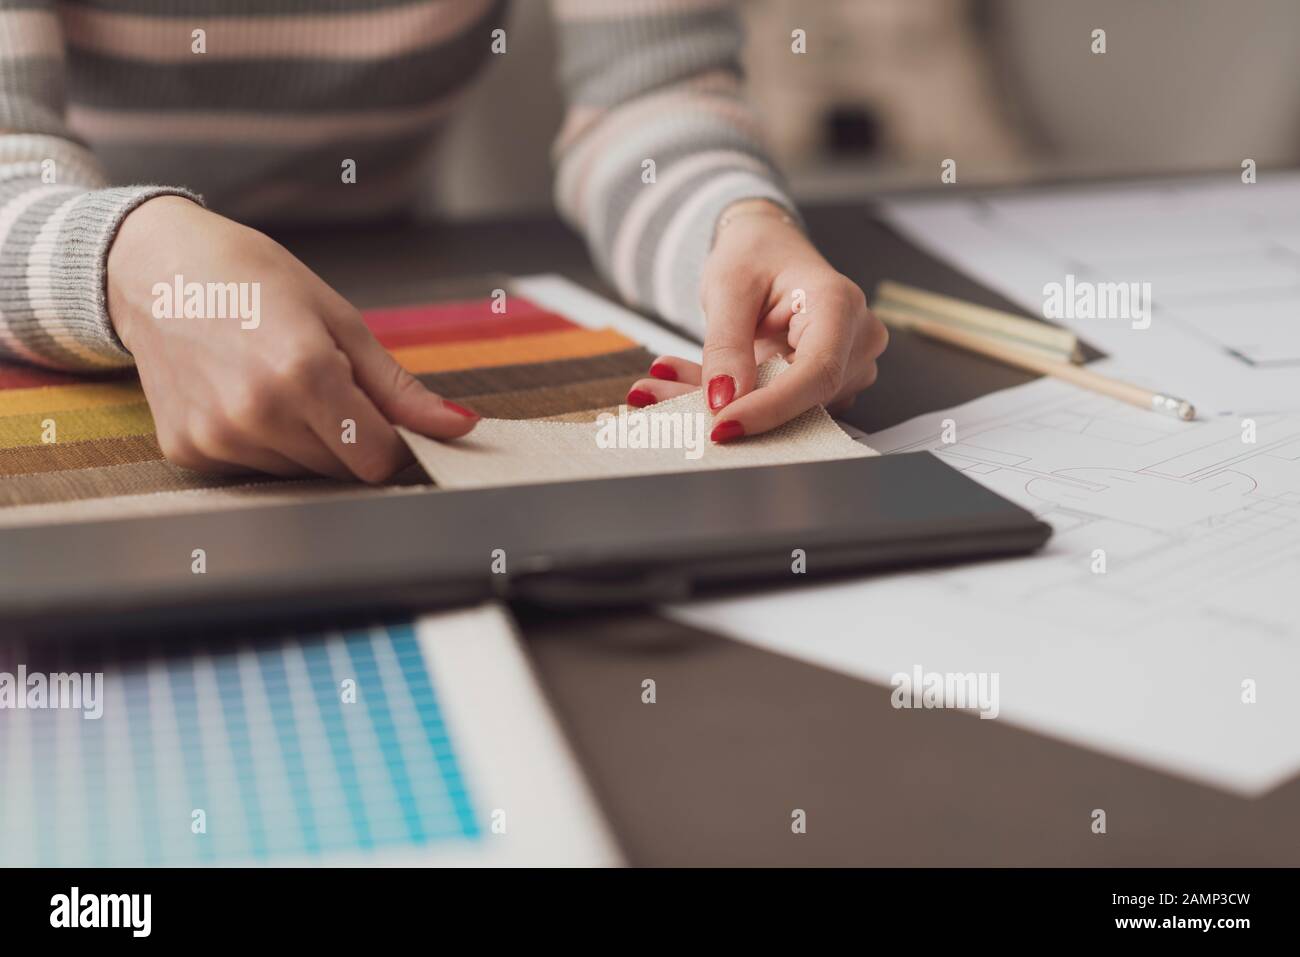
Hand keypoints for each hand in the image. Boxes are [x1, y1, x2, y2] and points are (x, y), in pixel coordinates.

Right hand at [107, 196, 476, 480]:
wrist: (153, 267)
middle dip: (353, 438)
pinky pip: (255, 470)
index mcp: (304, 374)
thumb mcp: (341, 322)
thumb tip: (461, 426)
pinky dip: (265, 444)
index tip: (392, 420)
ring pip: (301, 474)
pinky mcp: (188, 451)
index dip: (396, 444)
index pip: (378, 458)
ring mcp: (218, 437)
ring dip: (309, 442)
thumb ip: (400, 388)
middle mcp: (257, 414)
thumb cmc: (253, 279)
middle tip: (330, 385)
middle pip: (343, 469)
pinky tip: (245, 395)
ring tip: (281, 382)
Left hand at [624, 199, 886, 441]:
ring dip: (718, 403)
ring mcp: (844, 368)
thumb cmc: (755, 254)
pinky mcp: (821, 386)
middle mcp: (854, 342)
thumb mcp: (729, 286)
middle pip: (798, 398)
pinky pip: (774, 405)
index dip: (771, 408)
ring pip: (781, 408)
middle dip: (728, 405)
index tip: (722, 425)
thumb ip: (726, 343)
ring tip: (661, 383)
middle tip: (656, 395)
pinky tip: (684, 383)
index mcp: (839, 305)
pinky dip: (727, 399)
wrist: (765, 248)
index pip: (817, 374)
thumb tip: (723, 399)